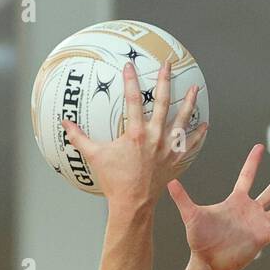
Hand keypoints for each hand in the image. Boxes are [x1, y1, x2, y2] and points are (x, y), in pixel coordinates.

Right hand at [62, 60, 206, 208]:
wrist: (133, 203)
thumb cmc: (115, 181)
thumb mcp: (95, 157)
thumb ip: (80, 138)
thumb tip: (65, 124)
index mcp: (136, 134)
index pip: (133, 100)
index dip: (130, 81)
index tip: (129, 67)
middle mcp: (155, 137)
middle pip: (163, 102)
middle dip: (165, 81)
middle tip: (168, 65)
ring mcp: (168, 148)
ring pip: (183, 119)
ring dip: (189, 102)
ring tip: (195, 88)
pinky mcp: (175, 159)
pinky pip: (191, 144)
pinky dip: (198, 134)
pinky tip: (204, 125)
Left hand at [168, 145, 269, 269]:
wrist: (207, 263)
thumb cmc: (199, 240)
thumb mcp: (191, 216)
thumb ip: (183, 198)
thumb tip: (169, 181)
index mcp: (236, 201)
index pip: (247, 176)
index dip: (253, 161)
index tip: (260, 146)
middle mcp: (250, 210)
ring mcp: (259, 223)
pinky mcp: (263, 237)